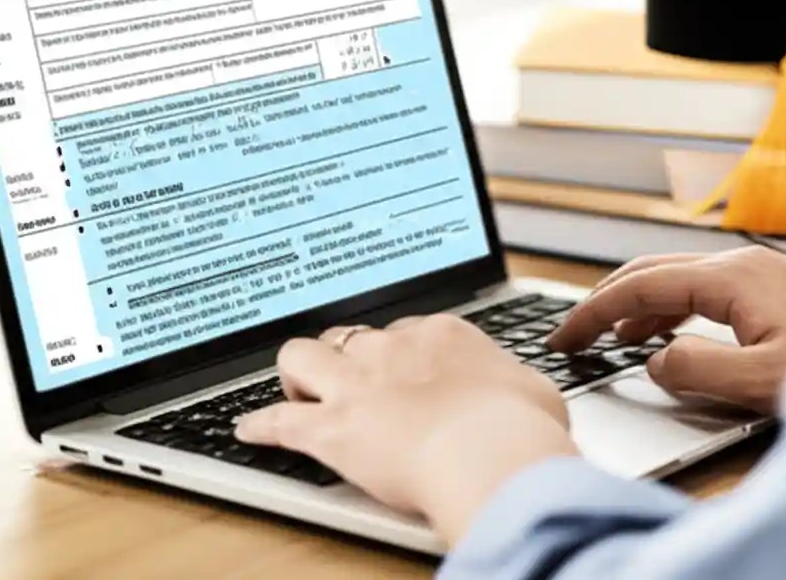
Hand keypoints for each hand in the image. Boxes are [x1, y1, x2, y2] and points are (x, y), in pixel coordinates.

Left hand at [235, 315, 578, 544]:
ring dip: (298, 375)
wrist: (489, 452)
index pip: (407, 333)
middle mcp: (391, 350)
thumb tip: (525, 393)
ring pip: (301, 357)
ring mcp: (355, 387)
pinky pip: (279, 422)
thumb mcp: (536, 393)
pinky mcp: (329, 430)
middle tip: (353, 382)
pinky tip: (248, 431)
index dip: (400, 356)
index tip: (403, 372)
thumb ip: (518, 386)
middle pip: (351, 338)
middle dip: (346, 358)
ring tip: (301, 393)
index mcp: (441, 336)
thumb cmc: (520, 426)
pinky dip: (261, 427)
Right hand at [548, 247, 785, 412]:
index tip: (563, 337)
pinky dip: (668, 310)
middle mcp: (742, 264)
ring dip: (636, 306)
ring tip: (609, 340)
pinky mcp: (771, 289)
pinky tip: (664, 336)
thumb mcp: (762, 381)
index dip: (593, 313)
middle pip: (652, 271)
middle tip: (573, 335)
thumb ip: (697, 370)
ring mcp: (759, 273)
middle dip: (605, 302)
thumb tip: (654, 362)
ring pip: (676, 278)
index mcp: (733, 276)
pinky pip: (702, 290)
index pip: (641, 286)